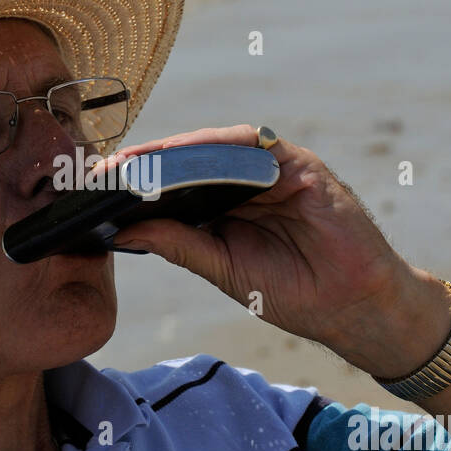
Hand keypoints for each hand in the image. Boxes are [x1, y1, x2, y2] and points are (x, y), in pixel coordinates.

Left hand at [102, 124, 450, 376]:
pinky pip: (254, 144)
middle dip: (146, 162)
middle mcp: (245, 182)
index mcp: (225, 207)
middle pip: (188, 160)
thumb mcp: (224, 270)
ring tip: (135, 162)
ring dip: (174, 151)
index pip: (174, 185)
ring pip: (214, 147)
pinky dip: (220, 146)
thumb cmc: (294, 290)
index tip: (96, 187)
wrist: (354, 306)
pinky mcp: (299, 165)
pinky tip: (188, 155)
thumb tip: (125, 229)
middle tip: (103, 169)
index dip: (137, 183)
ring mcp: (272, 171)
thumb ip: (180, 245)